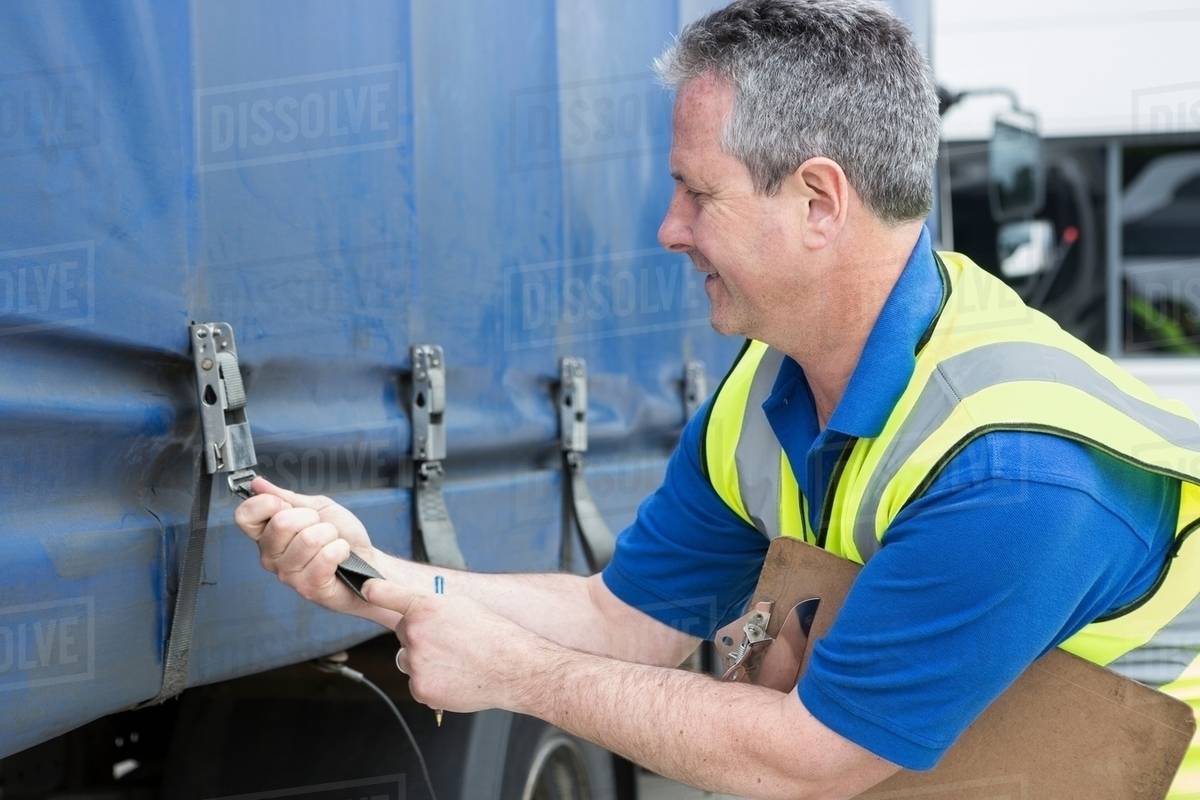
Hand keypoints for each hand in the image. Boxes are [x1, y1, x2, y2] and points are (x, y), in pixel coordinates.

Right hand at [233, 476, 377, 614]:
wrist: (368, 560)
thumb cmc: (342, 535)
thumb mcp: (315, 507)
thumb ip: (286, 497)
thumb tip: (257, 484)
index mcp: (268, 534)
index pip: (244, 516)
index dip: (267, 503)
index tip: (287, 504)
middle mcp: (272, 556)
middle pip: (281, 523)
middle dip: (311, 517)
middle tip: (321, 526)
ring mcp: (288, 575)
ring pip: (308, 539)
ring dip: (330, 534)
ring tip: (332, 542)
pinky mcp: (309, 588)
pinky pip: (325, 558)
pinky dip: (340, 549)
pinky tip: (341, 555)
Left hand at [362, 578, 545, 713]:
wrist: (514, 667)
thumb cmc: (494, 635)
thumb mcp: (464, 608)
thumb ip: (434, 608)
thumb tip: (417, 614)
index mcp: (426, 607)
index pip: (389, 595)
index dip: (376, 591)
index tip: (366, 589)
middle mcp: (415, 632)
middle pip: (405, 635)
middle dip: (421, 638)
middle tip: (450, 643)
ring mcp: (416, 662)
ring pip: (409, 661)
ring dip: (425, 662)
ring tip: (457, 662)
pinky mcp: (420, 688)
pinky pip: (418, 684)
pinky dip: (432, 684)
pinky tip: (455, 678)